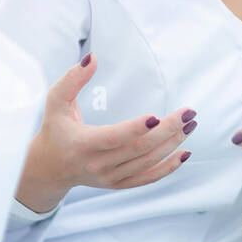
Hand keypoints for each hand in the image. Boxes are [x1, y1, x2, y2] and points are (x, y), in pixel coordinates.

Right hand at [16, 53, 195, 212]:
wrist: (50, 167)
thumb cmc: (55, 128)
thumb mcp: (55, 101)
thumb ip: (72, 79)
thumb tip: (92, 57)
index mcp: (82, 144)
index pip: (113, 138)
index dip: (135, 129)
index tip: (156, 116)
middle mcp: (97, 165)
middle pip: (138, 150)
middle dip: (167, 131)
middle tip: (188, 113)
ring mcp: (110, 178)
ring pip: (147, 162)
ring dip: (172, 144)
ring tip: (191, 124)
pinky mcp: (119, 184)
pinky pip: (148, 178)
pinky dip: (168, 167)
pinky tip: (185, 152)